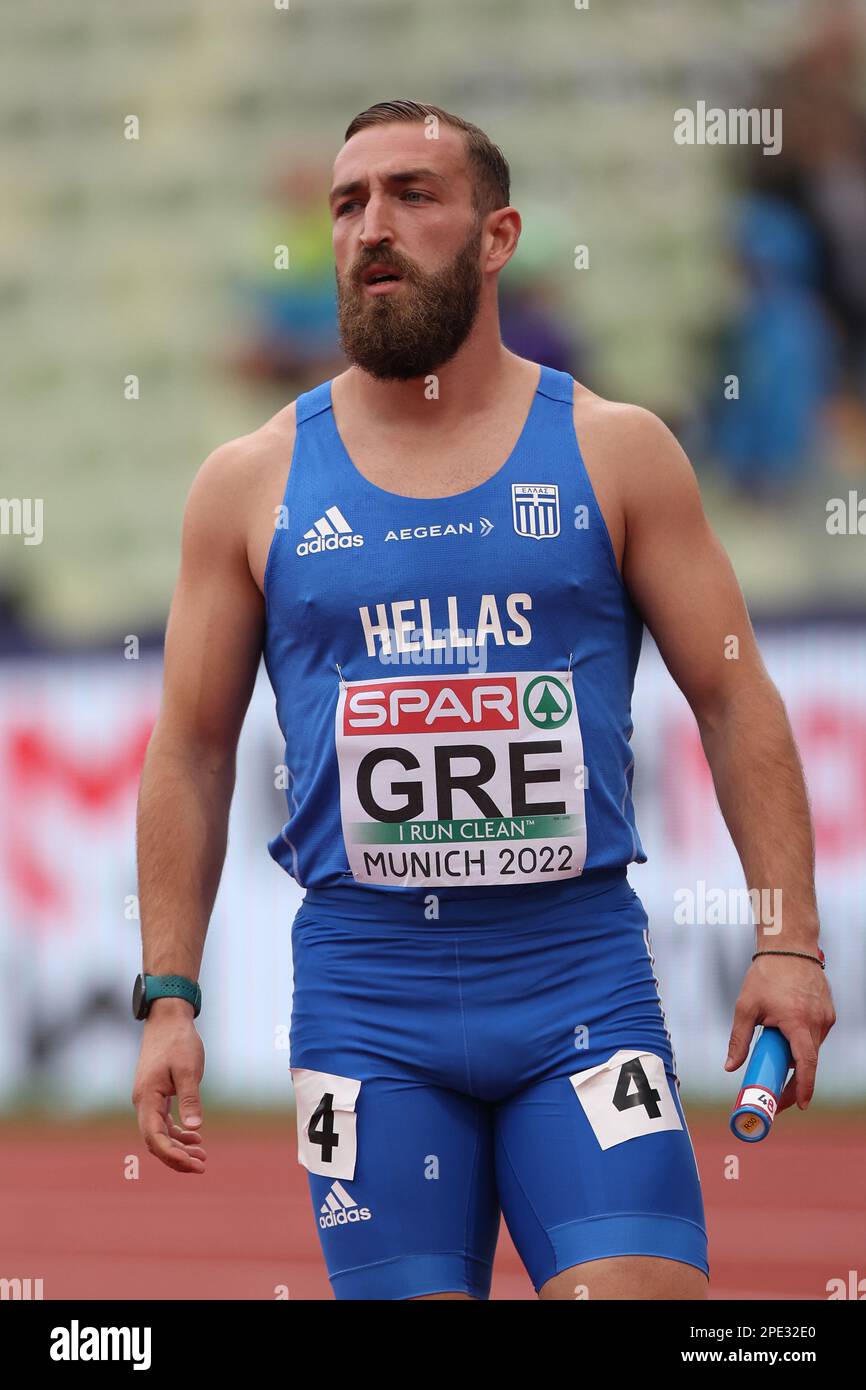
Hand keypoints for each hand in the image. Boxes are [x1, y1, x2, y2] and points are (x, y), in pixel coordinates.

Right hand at [132, 998, 206, 1172]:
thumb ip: (190, 1098)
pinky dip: (177, 1133)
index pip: (155, 1138)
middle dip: (177, 1157)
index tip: (194, 1165)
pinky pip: (163, 1123)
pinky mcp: (156, 1095)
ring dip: (178, 1147)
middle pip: (155, 1141)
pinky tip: (195, 1137)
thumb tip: (194, 1127)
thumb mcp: (188, 1069)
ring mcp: (148, 1099)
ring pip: (159, 1134)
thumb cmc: (178, 1041)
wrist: (168, 1019)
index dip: (173, 1155)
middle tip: (202, 1166)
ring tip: (202, 1156)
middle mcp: (143, 1102)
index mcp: (147, 1098)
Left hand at [725, 953, 835, 1111]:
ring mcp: (826, 1016)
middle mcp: (817, 1022)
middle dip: (794, 1080)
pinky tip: (786, 1034)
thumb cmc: (766, 975)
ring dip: (797, 1057)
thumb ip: (739, 1040)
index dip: (803, 1087)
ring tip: (774, 1053)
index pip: (806, 1064)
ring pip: (812, 1048)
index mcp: (798, 1022)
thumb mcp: (746, 1007)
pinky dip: (803, 1041)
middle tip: (777, 1095)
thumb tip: (730, 1067)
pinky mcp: (829, 1011)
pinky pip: (816, 1035)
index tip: (799, 1105)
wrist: (789, 947)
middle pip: (808, 1061)